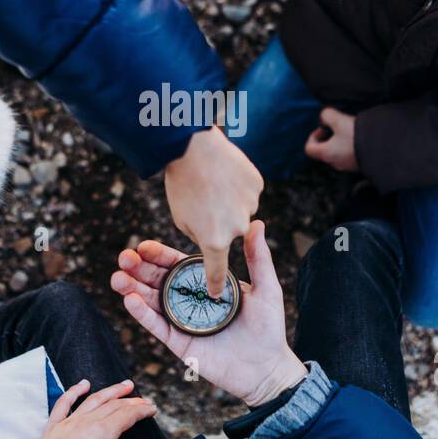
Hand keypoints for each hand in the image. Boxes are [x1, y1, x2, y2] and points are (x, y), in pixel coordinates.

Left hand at [0, 379, 157, 438]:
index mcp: (100, 433)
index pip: (127, 416)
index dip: (142, 411)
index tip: (153, 409)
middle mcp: (85, 422)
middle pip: (113, 405)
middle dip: (131, 401)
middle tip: (145, 400)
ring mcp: (67, 422)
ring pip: (93, 400)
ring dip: (110, 391)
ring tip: (125, 385)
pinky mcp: (53, 427)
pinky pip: (64, 403)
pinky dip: (74, 391)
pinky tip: (83, 384)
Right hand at [110, 220, 306, 406]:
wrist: (267, 368)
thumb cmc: (268, 328)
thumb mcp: (266, 288)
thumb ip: (258, 257)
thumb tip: (257, 223)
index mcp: (206, 284)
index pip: (177, 264)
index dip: (159, 255)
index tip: (143, 246)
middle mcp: (189, 300)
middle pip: (157, 280)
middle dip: (138, 269)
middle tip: (124, 258)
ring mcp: (182, 321)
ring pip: (151, 302)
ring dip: (133, 289)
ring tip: (118, 278)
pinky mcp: (179, 343)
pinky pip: (157, 326)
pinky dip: (142, 314)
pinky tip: (130, 301)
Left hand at [164, 125, 262, 296]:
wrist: (192, 145)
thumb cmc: (180, 183)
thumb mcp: (180, 218)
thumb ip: (198, 235)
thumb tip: (212, 238)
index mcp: (214, 241)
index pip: (218, 272)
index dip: (216, 284)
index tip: (217, 293)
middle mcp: (236, 227)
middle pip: (230, 233)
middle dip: (219, 223)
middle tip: (203, 200)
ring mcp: (250, 204)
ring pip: (241, 210)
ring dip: (229, 202)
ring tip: (211, 183)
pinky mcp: (257, 184)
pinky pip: (249, 191)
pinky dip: (239, 186)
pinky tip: (224, 173)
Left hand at [304, 107, 357, 171]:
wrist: (381, 150)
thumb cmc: (357, 136)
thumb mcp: (339, 119)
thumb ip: (326, 115)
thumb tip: (324, 116)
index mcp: (326, 154)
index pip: (309, 149)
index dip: (313, 136)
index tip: (324, 128)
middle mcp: (335, 162)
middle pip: (324, 150)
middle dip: (329, 137)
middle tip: (339, 126)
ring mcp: (348, 166)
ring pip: (338, 153)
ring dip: (342, 142)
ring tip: (352, 131)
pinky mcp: (359, 165)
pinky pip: (351, 155)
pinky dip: (353, 147)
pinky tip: (361, 137)